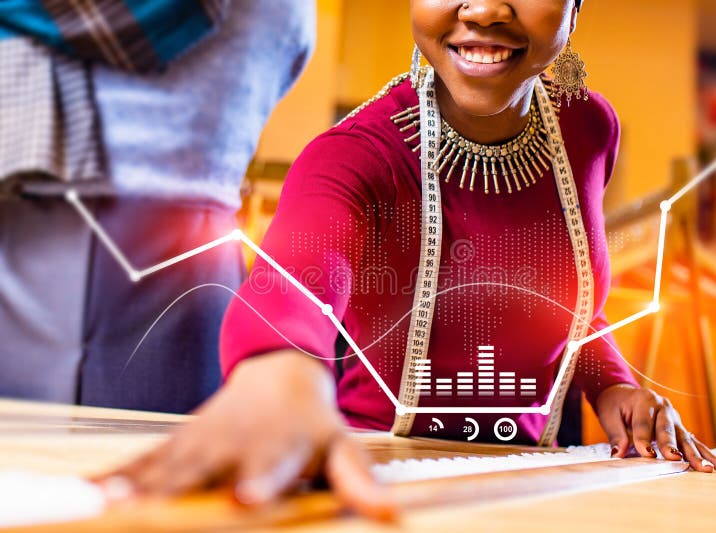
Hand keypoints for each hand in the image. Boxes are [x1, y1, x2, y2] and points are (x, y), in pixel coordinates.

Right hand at [95, 351, 394, 519]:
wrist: (279, 375)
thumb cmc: (314, 424)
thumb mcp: (343, 448)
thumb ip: (360, 482)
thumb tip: (392, 515)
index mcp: (277, 450)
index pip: (269, 469)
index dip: (258, 483)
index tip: (246, 498)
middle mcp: (234, 445)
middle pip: (204, 471)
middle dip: (177, 491)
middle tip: (147, 510)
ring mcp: (200, 443)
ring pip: (164, 467)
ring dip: (134, 486)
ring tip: (105, 506)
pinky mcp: (178, 443)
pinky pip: (143, 462)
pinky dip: (115, 477)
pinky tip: (88, 494)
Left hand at [595, 384, 715, 472]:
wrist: (623, 394)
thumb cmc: (615, 405)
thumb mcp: (609, 415)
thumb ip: (616, 435)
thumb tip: (618, 454)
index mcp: (644, 400)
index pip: (644, 423)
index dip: (643, 439)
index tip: (646, 454)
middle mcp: (664, 408)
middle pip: (667, 429)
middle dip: (671, 445)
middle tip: (675, 458)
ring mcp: (675, 418)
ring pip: (686, 439)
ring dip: (697, 455)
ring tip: (706, 469)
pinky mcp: (682, 429)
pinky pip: (697, 443)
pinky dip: (710, 456)